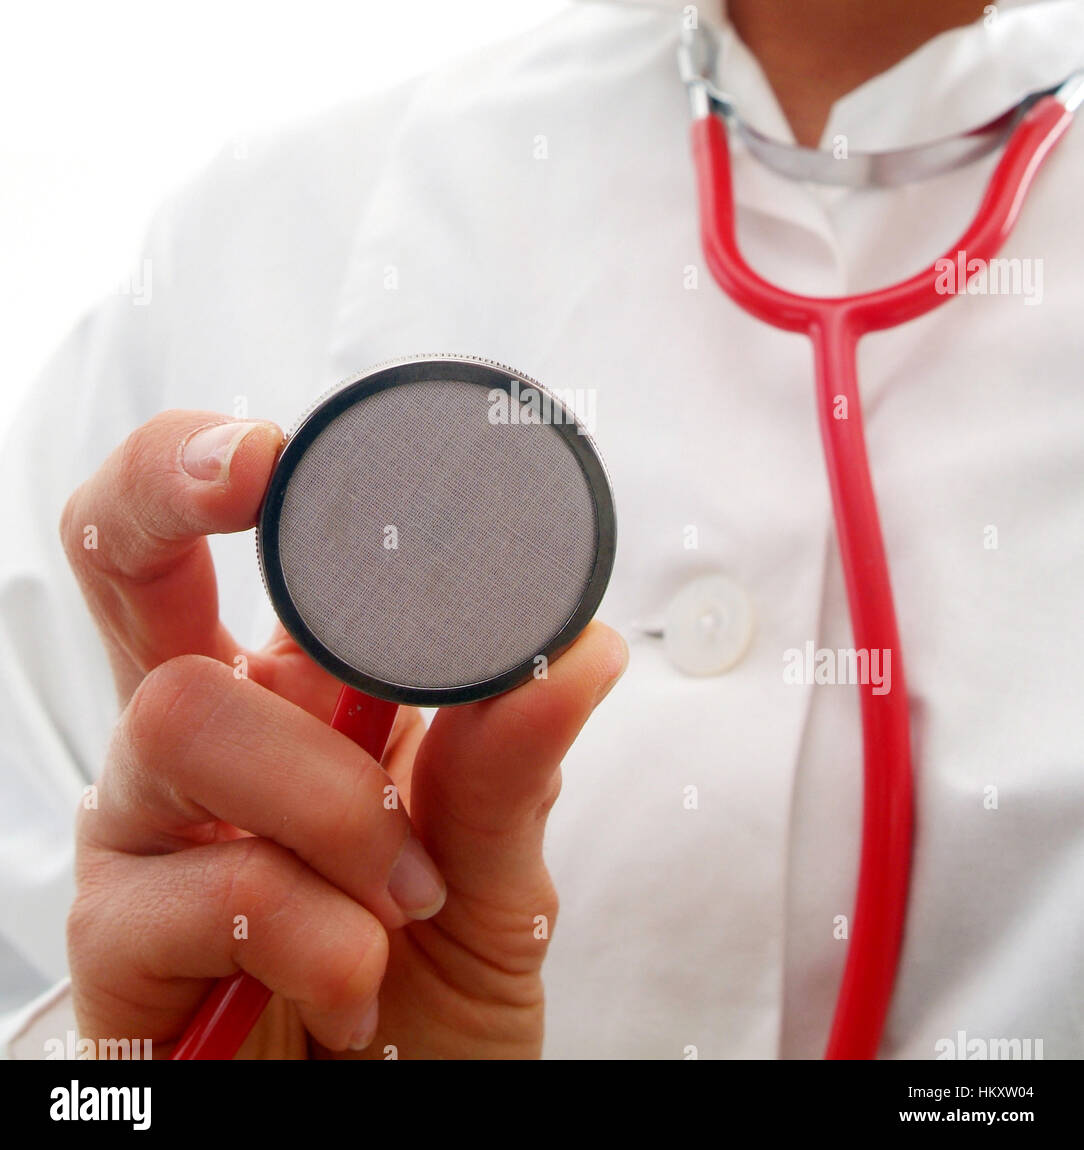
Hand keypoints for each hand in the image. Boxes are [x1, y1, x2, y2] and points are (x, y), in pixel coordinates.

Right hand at [61, 411, 626, 1058]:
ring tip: (407, 892)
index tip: (283, 444)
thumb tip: (580, 648)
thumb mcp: (500, 881)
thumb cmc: (433, 1002)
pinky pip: (193, 883)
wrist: (398, 1135)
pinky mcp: (118, 946)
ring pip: (185, 718)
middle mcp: (205, 747)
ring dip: (332, 802)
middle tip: (246, 466)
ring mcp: (147, 835)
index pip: (242, 552)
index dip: (232, 466)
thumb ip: (511, 766)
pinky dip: (312, 926)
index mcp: (298, 702)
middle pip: (121, 563)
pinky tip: (354, 979)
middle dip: (159, 486)